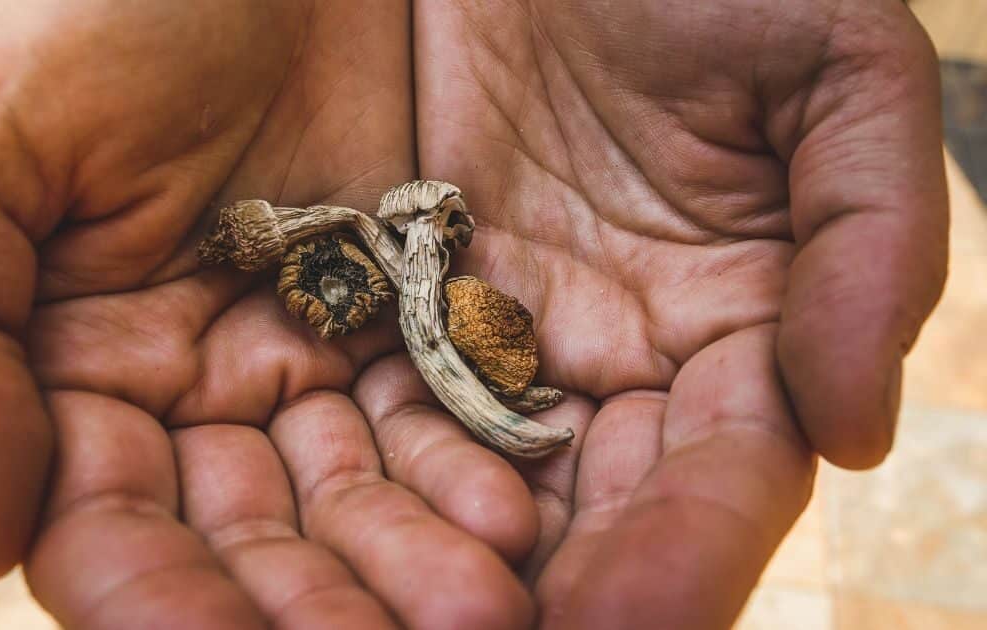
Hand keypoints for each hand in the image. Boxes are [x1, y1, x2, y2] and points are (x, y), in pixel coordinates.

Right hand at [0, 1, 533, 627]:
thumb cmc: (99, 5)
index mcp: (72, 373)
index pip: (108, 532)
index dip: (160, 601)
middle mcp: (193, 390)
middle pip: (249, 543)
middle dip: (317, 608)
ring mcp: (308, 356)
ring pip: (357, 501)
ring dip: (413, 567)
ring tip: (484, 607)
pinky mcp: (410, 311)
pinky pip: (445, 416)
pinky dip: (474, 472)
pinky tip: (518, 515)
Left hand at [354, 0, 943, 626]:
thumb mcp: (831, 73)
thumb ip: (869, 239)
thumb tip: (855, 434)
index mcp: (736, 331)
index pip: (720, 479)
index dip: (683, 556)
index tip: (629, 625)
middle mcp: (618, 363)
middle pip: (591, 518)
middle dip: (551, 598)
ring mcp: (505, 338)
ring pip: (474, 485)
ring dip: (437, 567)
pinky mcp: (405, 299)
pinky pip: (374, 405)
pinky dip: (355, 475)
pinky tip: (319, 538)